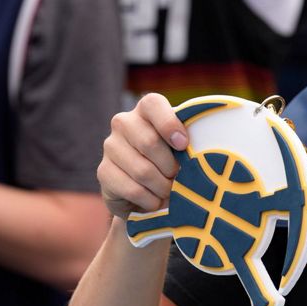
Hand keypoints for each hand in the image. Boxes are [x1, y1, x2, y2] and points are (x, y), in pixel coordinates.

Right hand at [97, 93, 188, 219]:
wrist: (145, 193)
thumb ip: (188, 143)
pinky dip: (150, 200)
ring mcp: (110, 146)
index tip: (184, 145)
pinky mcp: (103, 171)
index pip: (153, 104)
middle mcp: (124, 122)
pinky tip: (155, 201)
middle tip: (179, 177)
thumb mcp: (182, 149)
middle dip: (170, 166)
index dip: (169, 124)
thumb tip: (202, 154)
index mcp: (146, 109)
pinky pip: (132, 189)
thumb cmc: (171, 163)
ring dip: (162, 187)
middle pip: (149, 142)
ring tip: (170, 192)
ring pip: (141, 170)